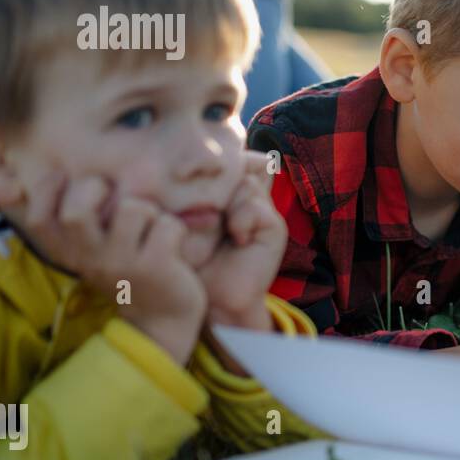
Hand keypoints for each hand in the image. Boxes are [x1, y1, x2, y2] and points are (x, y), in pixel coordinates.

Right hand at [18, 171, 204, 364]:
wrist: (161, 320)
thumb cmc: (127, 270)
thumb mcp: (93, 250)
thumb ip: (78, 220)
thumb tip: (53, 171)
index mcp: (69, 252)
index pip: (38, 218)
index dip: (47, 190)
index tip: (66, 181)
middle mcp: (90, 259)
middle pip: (77, 211)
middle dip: (97, 189)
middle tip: (115, 203)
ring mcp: (122, 264)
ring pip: (133, 208)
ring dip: (148, 210)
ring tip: (150, 228)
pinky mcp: (156, 267)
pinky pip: (167, 224)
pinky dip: (174, 227)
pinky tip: (171, 244)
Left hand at [198, 152, 285, 331]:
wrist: (211, 298)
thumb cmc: (191, 260)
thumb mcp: (184, 219)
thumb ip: (192, 191)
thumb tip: (197, 161)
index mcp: (228, 194)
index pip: (233, 160)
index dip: (222, 164)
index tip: (197, 179)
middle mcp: (248, 199)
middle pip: (239, 166)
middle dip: (219, 184)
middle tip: (208, 212)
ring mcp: (263, 212)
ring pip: (246, 183)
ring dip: (227, 204)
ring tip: (220, 229)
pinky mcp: (275, 229)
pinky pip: (257, 206)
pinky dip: (242, 219)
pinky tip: (237, 238)